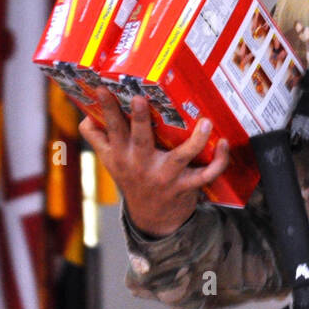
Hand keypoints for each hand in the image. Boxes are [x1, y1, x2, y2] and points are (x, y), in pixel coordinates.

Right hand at [79, 88, 229, 237]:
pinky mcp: (185, 186)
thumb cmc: (133, 179)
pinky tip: (223, 143)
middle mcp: (140, 165)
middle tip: (138, 99)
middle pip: (139, 139)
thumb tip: (86, 116)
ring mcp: (164, 176)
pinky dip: (218, 160)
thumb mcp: (111, 163)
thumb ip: (99, 140)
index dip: (106, 109)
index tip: (102, 88)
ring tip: (205, 123)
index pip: (110, 130)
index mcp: (121, 156)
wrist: (152, 219)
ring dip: (195, 141)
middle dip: (138, 120)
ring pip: (180, 157)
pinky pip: (206, 174)